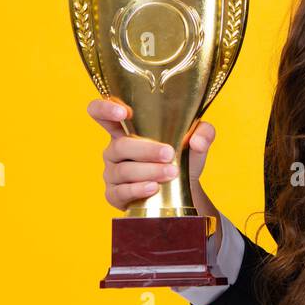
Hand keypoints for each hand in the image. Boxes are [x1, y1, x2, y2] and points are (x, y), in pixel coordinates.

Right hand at [86, 97, 217, 211]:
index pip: (101, 112)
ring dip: (149, 171)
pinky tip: (153, 188)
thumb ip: (203, 132)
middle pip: (120, 146)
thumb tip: (197, 141)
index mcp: (126, 129)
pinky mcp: (114, 195)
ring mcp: (112, 173)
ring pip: (124, 170)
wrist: (184, 189)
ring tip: (171, 173)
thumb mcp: (196, 140)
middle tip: (170, 154)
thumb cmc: (182, 156)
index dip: (105, 109)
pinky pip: (121, 192)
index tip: (124, 112)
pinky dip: (138, 189)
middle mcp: (114, 149)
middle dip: (146, 150)